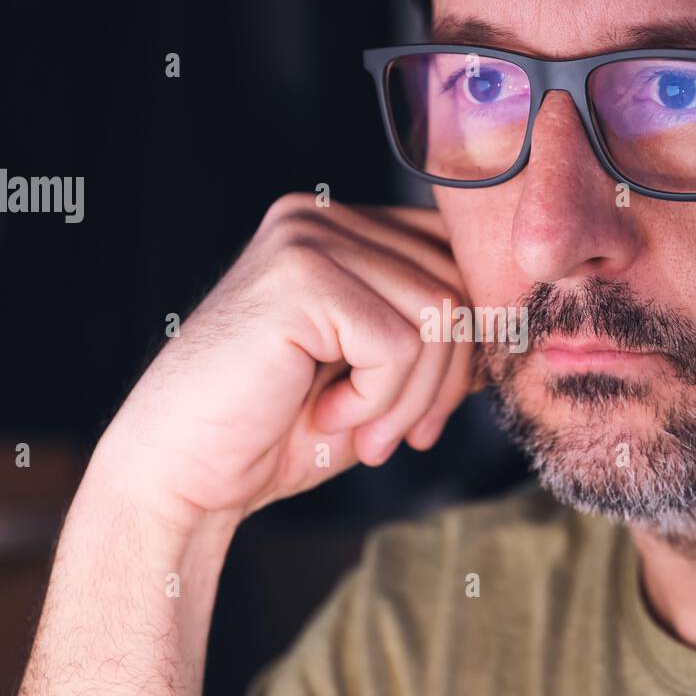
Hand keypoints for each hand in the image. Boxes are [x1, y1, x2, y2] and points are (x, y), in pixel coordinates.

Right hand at [91, 193, 477, 534]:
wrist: (181, 477)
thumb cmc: (276, 431)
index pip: (455, 263)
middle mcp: (322, 217)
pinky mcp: (300, 276)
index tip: (426, 417)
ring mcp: (307, 239)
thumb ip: (434, 338)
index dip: (463, 347)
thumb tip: (514, 329)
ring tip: (355, 430)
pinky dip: (377, 401)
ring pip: (439, 316)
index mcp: (340, 229)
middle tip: (395, 436)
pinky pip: (400, 343)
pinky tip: (324, 418)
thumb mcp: (376, 376)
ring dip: (410, 399)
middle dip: (445, 382)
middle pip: (457, 286)